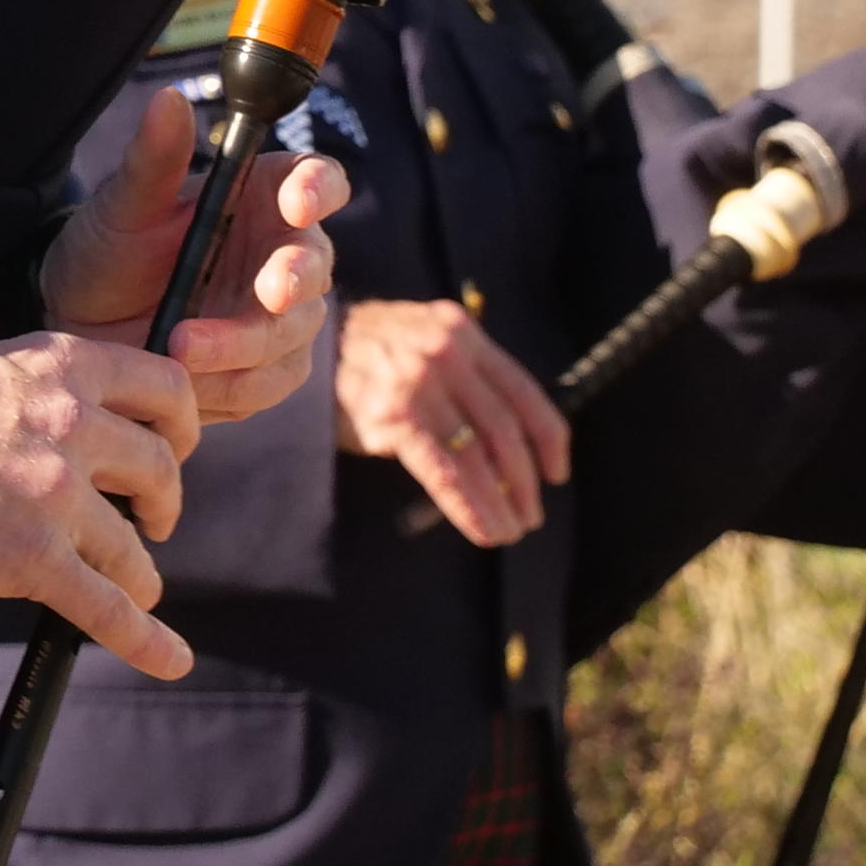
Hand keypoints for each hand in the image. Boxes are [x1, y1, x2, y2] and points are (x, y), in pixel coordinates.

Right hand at [0, 336, 207, 677]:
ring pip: (132, 547)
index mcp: (54, 363)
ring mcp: (54, 491)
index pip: (164, 386)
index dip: (180, 424)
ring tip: (132, 588)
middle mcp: (69, 419)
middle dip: (165, 501)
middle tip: (152, 520)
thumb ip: (27, 400)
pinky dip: (148, 640)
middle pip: (161, 466)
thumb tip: (58, 441)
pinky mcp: (30, 559)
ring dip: (138, 573)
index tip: (174, 447)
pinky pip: (110, 608)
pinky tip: (171, 659)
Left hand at [35, 87, 343, 423]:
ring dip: (246, 346)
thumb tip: (169, 99)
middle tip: (268, 293)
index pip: (316, 181)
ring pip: (294, 333)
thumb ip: (152, 159)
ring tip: (180, 349)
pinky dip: (233, 385)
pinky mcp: (264, 369)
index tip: (298, 202)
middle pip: (316, 264)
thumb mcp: (121, 206)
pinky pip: (271, 382)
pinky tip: (188, 381)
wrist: (80, 328)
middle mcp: (281, 252)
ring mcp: (278, 315)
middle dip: (295, 280)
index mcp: (262, 195)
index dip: (320, 188)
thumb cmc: (105, 252)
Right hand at [332, 298, 569, 546]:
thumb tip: (508, 448)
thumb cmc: (371, 354)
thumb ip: (467, 377)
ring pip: (477, 455)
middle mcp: (445, 353)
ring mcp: (418, 384)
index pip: (522, 391)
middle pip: (503, 428)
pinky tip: (482, 530)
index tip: (558, 473)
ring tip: (509, 531)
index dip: (548, 438)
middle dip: (525, 480)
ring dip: (501, 502)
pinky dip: (468, 506)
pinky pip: (444, 471)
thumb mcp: (425, 341)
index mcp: (463, 334)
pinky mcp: (392, 417)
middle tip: (531, 515)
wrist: (307, 345)